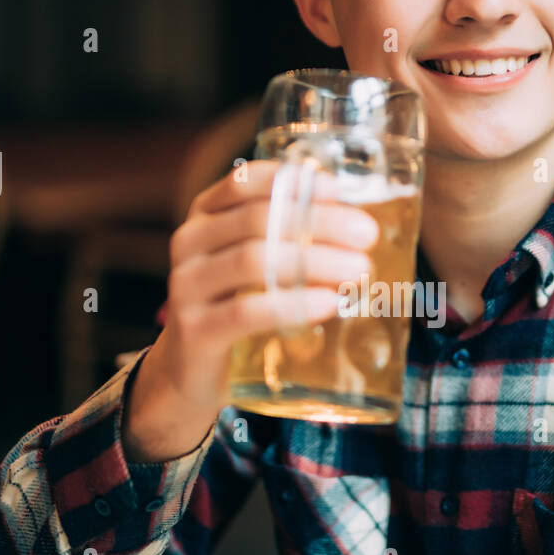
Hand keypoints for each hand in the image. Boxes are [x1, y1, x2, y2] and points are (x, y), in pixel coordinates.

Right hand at [151, 158, 380, 420]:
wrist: (195, 372)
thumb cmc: (240, 308)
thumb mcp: (260, 266)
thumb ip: (291, 239)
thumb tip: (356, 225)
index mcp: (206, 215)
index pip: (244, 183)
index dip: (292, 182)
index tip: (338, 189)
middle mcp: (190, 242)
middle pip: (258, 219)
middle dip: (319, 223)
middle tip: (367, 235)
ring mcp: (186, 286)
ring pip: (253, 261)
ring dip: (313, 262)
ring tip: (359, 270)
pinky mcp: (193, 330)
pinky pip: (245, 312)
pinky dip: (292, 305)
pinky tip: (329, 303)